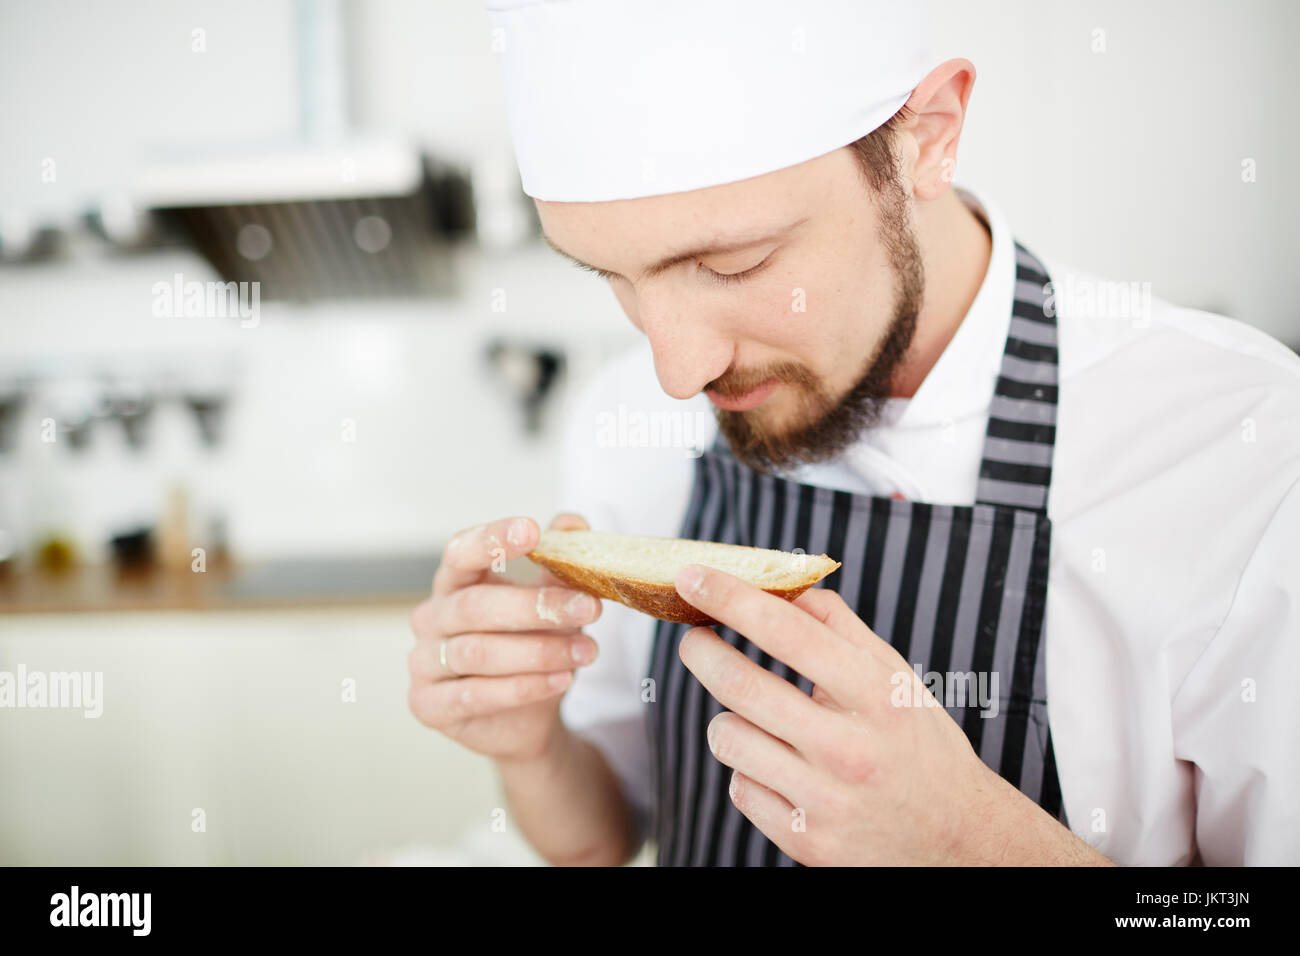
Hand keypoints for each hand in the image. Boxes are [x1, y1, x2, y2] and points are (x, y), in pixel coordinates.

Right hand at [407, 513, 601, 761]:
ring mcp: (424, 662)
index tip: (532, 530)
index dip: (492, 540)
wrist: (524, 717)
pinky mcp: (428, 705)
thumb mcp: (550, 599)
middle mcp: (432, 617)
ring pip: (480, 652)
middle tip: (588, 607)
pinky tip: (561, 680)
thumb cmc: (529, 646)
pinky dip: (524, 687)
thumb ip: (557, 561)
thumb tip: (573, 523)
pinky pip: (476, 694)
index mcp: (454, 582)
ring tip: (587, 651)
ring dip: (540, 651)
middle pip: (476, 605)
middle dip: (537, 606)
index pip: (460, 552)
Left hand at [673, 563, 1108, 864]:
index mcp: (875, 696)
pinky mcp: (807, 842)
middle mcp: (849, 749)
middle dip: (701, 651)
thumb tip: (786, 589)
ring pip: (729, 738)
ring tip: (756, 718)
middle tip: (694, 638)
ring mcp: (825, 801)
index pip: (788, 633)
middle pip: (740, 686)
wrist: (960, 842)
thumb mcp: (896, 679)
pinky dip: (749, 771)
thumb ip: (840, 629)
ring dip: (730, 718)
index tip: (692, 577)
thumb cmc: (919, 747)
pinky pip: (740, 789)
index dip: (731, 598)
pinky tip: (780, 769)